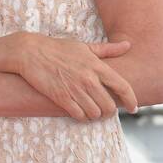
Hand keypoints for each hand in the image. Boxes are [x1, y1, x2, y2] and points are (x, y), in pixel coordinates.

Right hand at [13, 34, 136, 118]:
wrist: (29, 52)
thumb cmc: (57, 48)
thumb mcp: (84, 46)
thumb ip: (107, 49)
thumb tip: (128, 45)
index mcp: (97, 66)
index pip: (123, 87)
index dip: (131, 100)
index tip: (133, 108)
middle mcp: (89, 79)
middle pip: (109, 106)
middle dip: (109, 111)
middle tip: (105, 111)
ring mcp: (75, 89)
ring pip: (95, 113)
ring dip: (94, 115)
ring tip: (91, 112)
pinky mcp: (61, 97)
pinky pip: (79, 115)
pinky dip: (81, 117)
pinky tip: (79, 113)